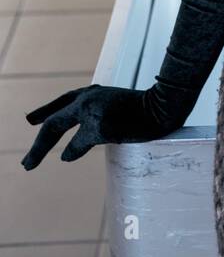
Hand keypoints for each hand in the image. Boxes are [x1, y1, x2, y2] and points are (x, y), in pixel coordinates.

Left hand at [21, 84, 182, 169]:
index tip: (30, 120)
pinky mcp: (98, 126)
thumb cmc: (147, 108)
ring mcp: (91, 111)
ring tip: (29, 164)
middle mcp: (88, 98)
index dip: (46, 111)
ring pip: (57, 130)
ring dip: (40, 150)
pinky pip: (78, 144)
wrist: (164, 106)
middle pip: (54, 120)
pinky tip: (65, 157)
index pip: (64, 101)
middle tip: (26, 162)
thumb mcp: (117, 104)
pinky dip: (71, 151)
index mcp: (94, 92)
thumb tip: (76, 143)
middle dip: (38, 141)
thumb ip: (98, 114)